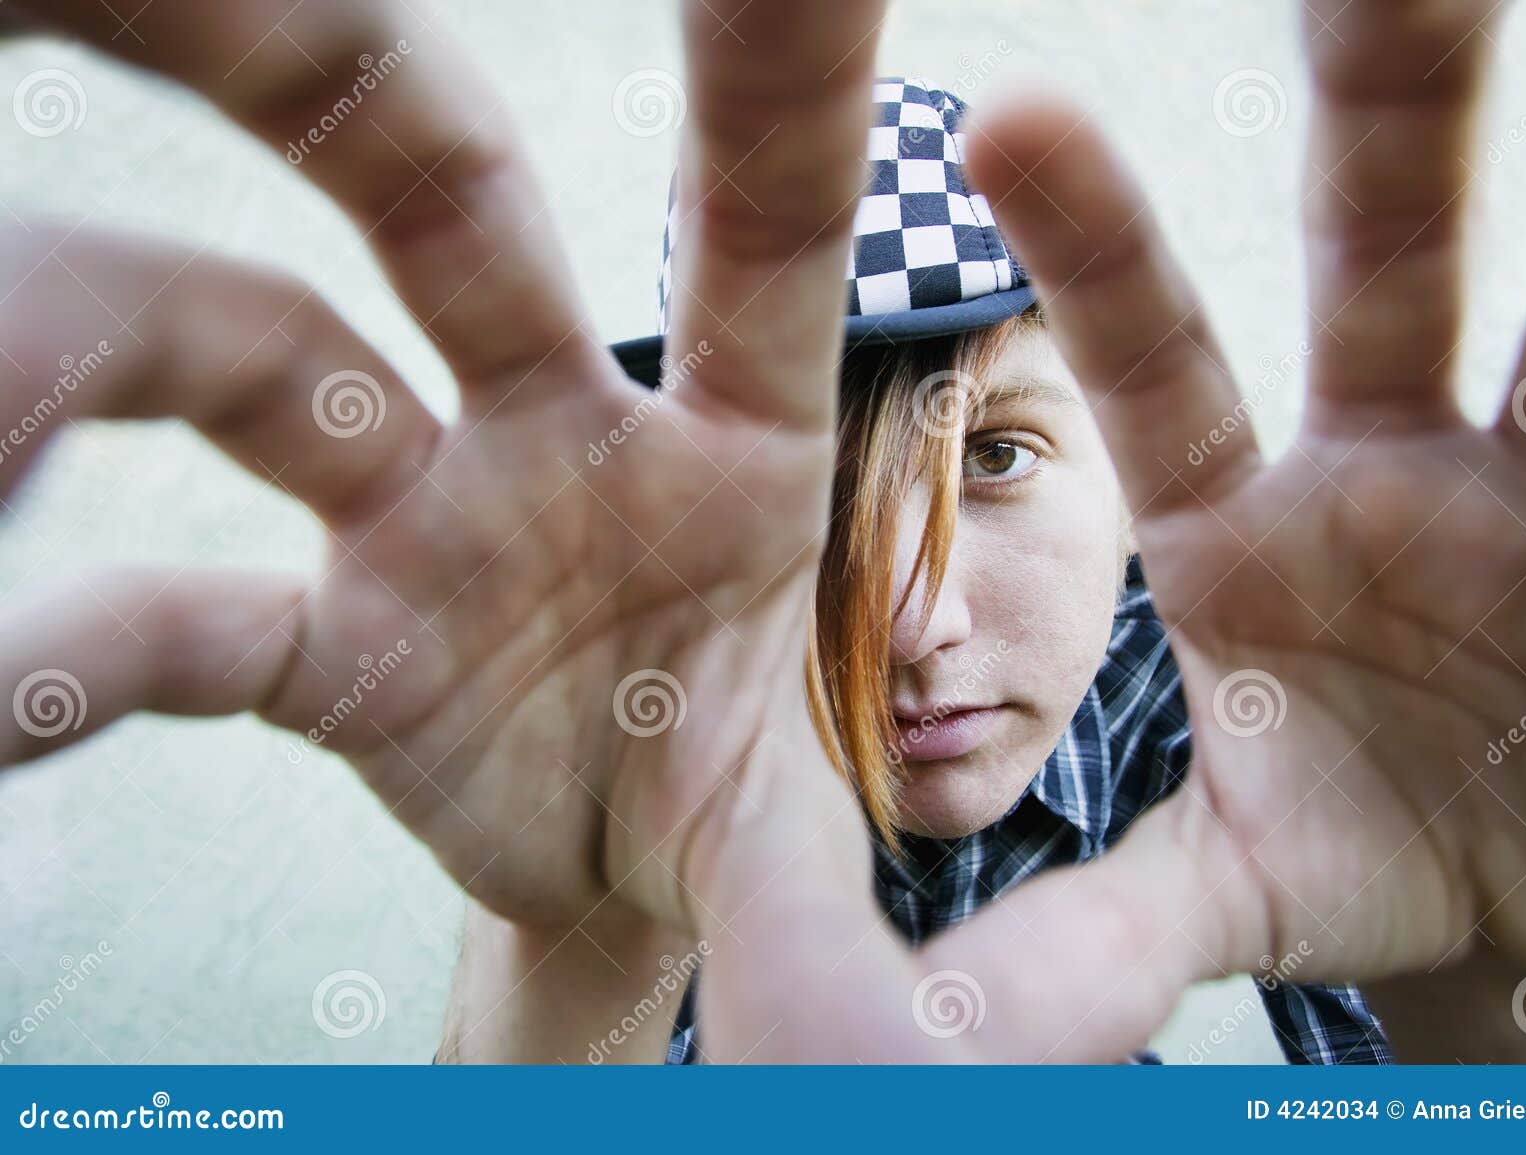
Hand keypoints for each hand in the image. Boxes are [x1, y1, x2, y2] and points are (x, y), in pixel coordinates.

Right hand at [0, 0, 882, 931]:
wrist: (650, 880)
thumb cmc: (761, 789)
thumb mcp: (816, 803)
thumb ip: (813, 842)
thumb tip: (840, 995)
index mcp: (738, 436)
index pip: (765, 226)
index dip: (777, 78)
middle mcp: (559, 428)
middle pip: (435, 185)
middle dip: (312, 51)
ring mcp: (420, 521)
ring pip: (251, 357)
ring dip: (115, 335)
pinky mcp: (331, 648)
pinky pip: (184, 625)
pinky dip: (84, 645)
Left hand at [946, 0, 1525, 1048]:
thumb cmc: (1370, 851)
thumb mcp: (1235, 883)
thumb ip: (1091, 932)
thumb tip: (914, 1039)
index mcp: (1251, 528)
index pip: (1161, 363)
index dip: (1092, 247)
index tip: (1006, 111)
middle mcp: (1402, 461)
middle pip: (1389, 249)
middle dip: (1392, 98)